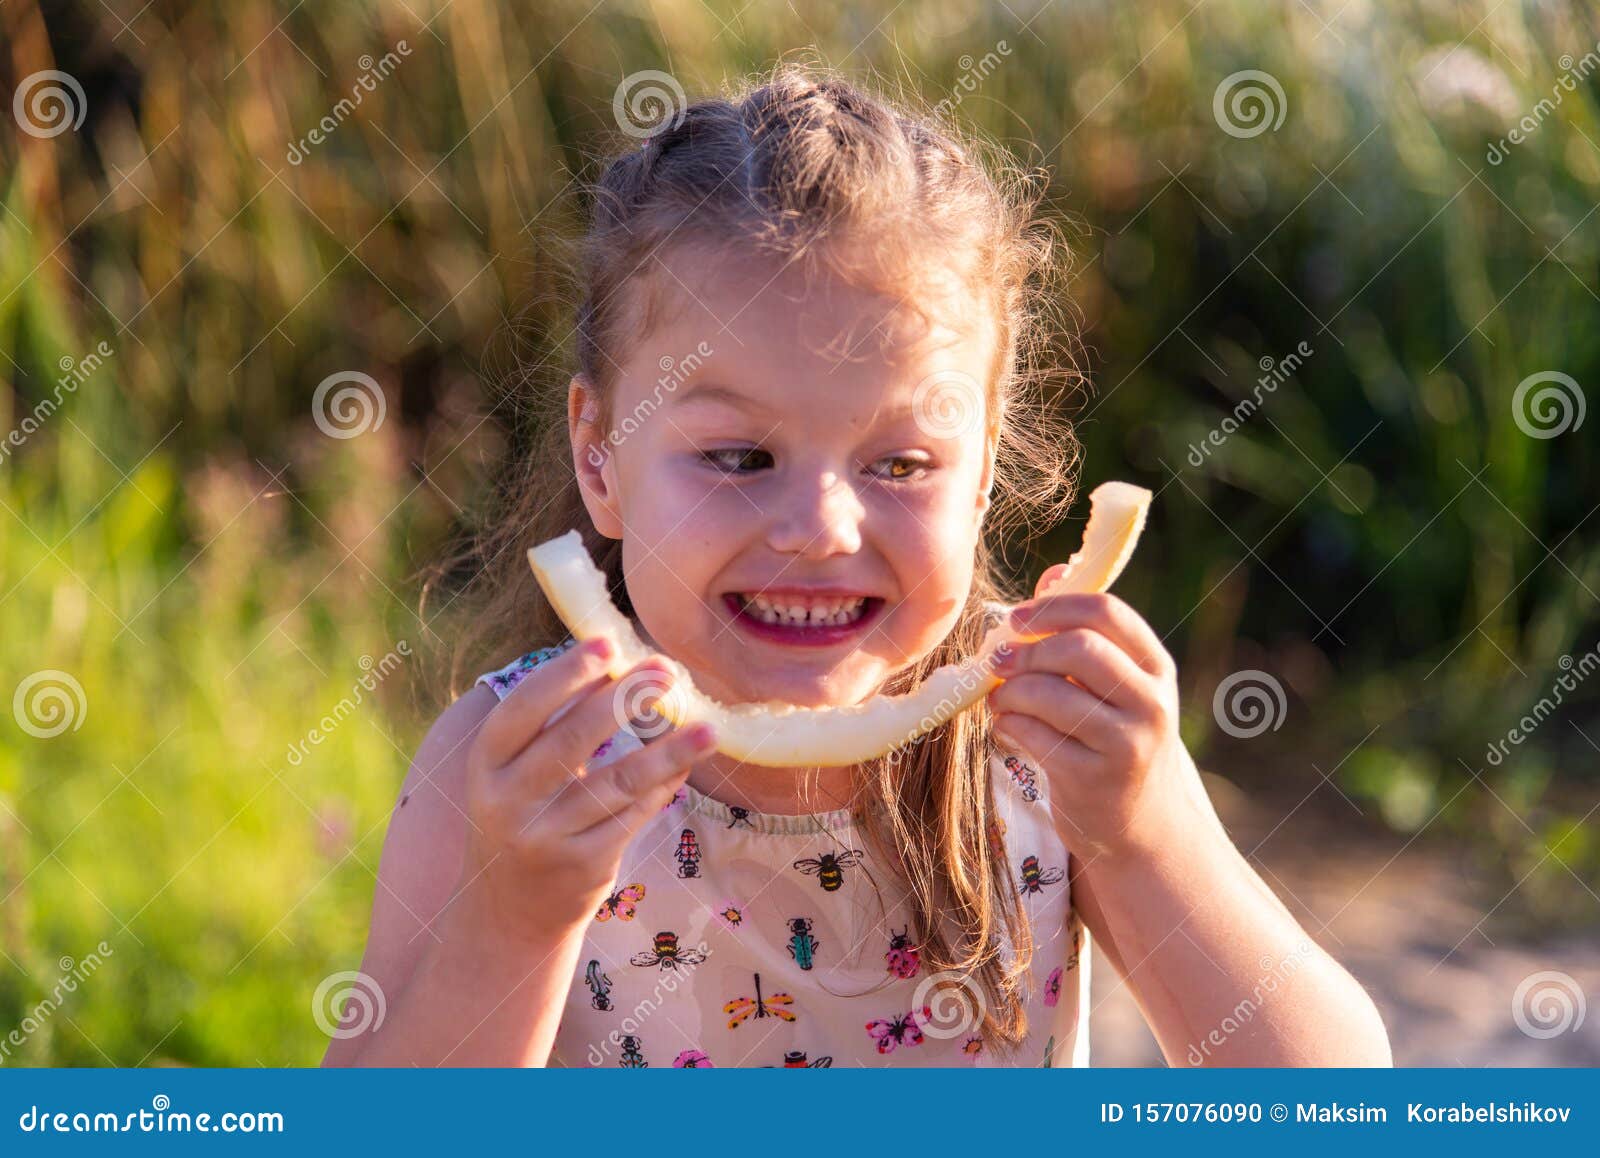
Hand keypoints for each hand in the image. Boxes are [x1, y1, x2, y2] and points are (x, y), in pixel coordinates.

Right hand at [457, 639, 716, 939]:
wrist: (510, 912)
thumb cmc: (523, 814)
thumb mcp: (514, 771)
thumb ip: (552, 722)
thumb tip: (613, 664)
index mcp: (485, 764)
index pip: (524, 708)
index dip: (566, 673)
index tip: (609, 642)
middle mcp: (508, 801)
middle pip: (572, 740)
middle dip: (624, 699)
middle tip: (665, 670)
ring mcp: (546, 837)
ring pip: (618, 782)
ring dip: (667, 751)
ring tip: (706, 727)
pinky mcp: (584, 866)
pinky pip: (633, 816)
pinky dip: (663, 787)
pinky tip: (685, 765)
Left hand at [987, 572, 1192, 856]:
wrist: (1142, 826)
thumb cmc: (1114, 739)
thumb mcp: (1115, 686)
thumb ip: (1085, 633)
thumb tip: (1055, 572)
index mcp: (1155, 666)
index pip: (1107, 612)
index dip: (1052, 608)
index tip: (1016, 619)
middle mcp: (1150, 702)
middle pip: (1078, 648)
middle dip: (1026, 650)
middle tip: (996, 660)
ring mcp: (1126, 743)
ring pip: (1049, 693)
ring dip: (1008, 692)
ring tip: (999, 699)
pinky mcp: (1094, 778)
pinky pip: (1033, 735)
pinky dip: (1007, 725)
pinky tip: (1007, 729)